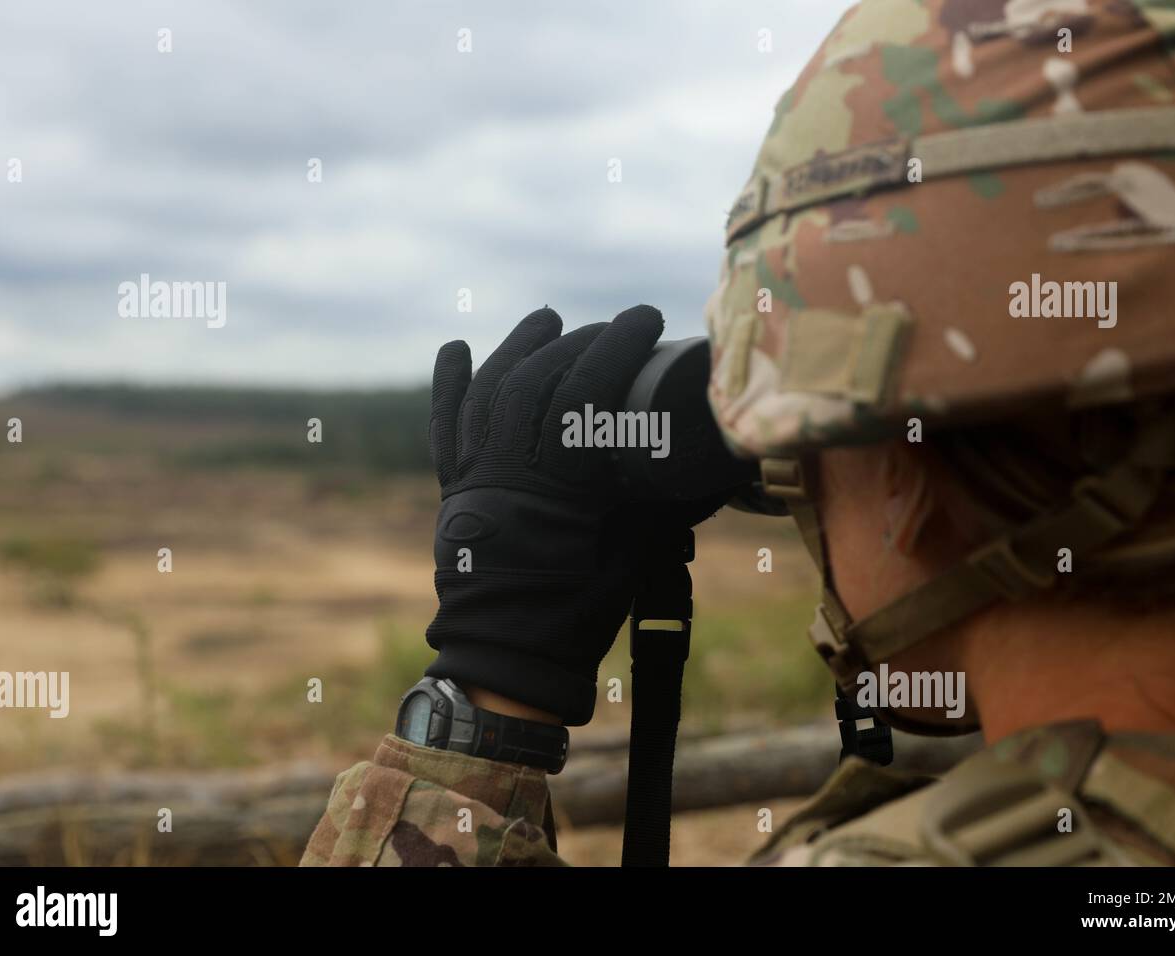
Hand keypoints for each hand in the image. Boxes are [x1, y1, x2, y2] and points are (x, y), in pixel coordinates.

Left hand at [424, 305, 671, 724]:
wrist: (509, 657)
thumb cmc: (581, 611)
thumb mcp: (637, 552)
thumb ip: (669, 500)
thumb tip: (726, 466)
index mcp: (558, 484)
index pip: (586, 391)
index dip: (618, 345)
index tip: (647, 317)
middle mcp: (508, 470)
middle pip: (537, 381)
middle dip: (576, 343)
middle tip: (609, 327)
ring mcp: (474, 476)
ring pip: (491, 393)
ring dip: (518, 348)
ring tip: (548, 318)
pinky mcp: (453, 488)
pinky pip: (447, 429)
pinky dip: (450, 387)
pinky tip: (455, 349)